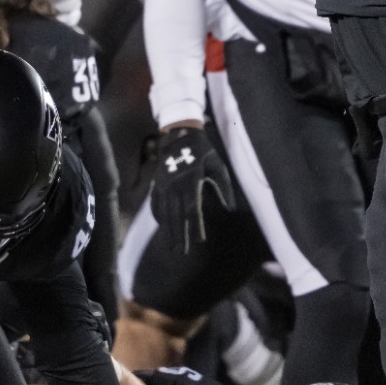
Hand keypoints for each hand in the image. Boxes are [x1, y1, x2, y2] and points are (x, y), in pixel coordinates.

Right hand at [149, 124, 236, 252]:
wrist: (179, 132)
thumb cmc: (203, 150)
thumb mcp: (217, 165)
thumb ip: (223, 187)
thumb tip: (230, 208)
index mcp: (190, 181)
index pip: (192, 209)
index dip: (195, 226)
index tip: (199, 240)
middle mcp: (174, 186)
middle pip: (176, 215)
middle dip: (179, 235)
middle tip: (180, 252)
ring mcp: (163, 185)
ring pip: (164, 212)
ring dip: (168, 230)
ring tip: (171, 245)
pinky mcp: (157, 183)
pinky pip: (155, 203)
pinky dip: (158, 216)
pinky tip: (163, 226)